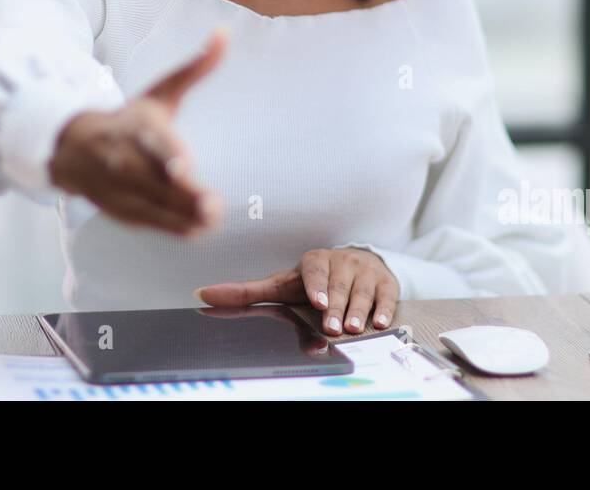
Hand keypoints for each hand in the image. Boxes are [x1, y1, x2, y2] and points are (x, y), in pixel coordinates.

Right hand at [49, 26, 228, 236]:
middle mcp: (122, 158)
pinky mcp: (119, 209)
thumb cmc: (129, 120)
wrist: (74, 147)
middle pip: (152, 180)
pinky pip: (145, 221)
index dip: (167, 156)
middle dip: (181, 195)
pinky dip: (169, 228)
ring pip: (149, 205)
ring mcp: (117, 187)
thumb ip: (194, 69)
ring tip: (211, 220)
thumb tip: (225, 32)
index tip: (184, 168)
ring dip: (180, 215)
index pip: (152, 142)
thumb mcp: (158, 93)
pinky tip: (196, 232)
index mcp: (135, 127)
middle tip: (213, 206)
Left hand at [195, 247, 398, 335]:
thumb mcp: (282, 286)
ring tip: (353, 328)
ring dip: (358, 311)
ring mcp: (365, 272)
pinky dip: (385, 309)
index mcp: (314, 261)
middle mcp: (341, 262)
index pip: (315, 270)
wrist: (357, 266)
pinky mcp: (386, 282)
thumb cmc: (313, 281)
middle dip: (336, 307)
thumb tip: (201, 294)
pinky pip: (387, 296)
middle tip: (333, 327)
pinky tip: (381, 322)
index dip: (316, 285)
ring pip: (363, 292)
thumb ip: (246, 293)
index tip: (316, 301)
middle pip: (339, 286)